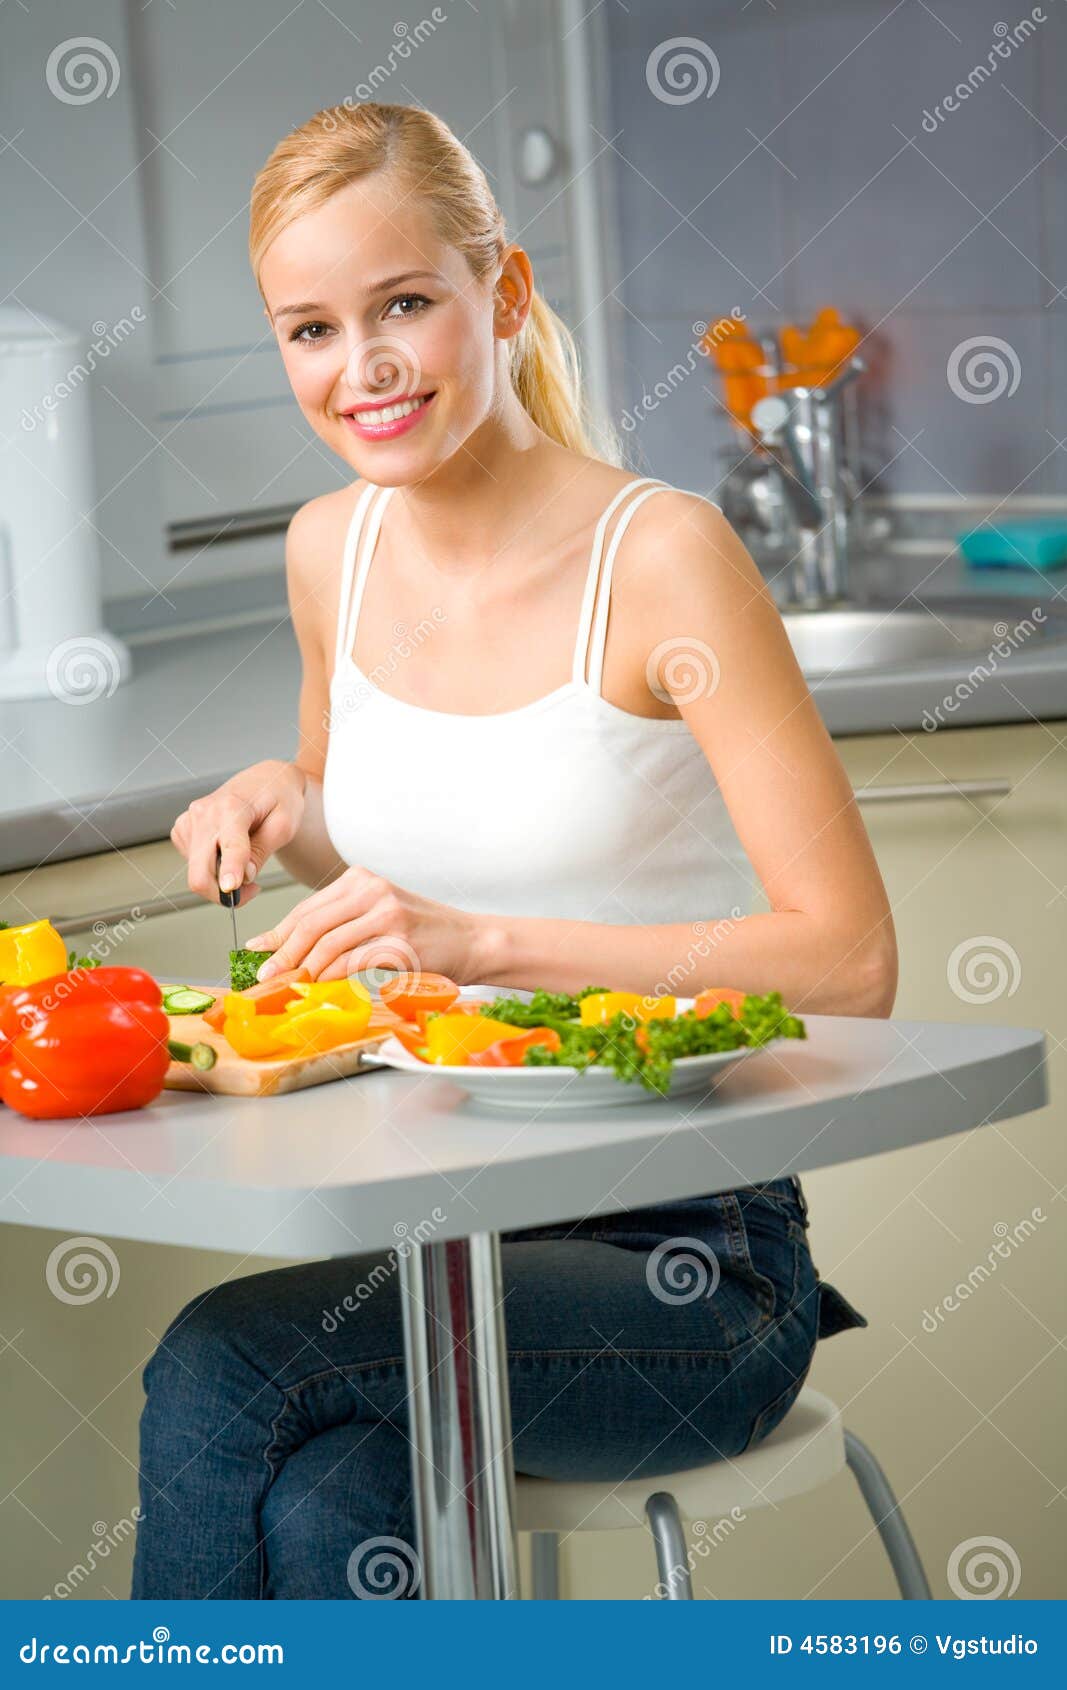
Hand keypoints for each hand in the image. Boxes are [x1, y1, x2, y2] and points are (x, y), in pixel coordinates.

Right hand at [171, 760, 306, 905]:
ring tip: (245, 864)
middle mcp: (204, 812)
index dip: (230, 871)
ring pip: (195, 871)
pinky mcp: (183, 828)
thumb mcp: (284, 825)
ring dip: (219, 880)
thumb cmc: (279, 799)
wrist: (265, 779)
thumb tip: (243, 877)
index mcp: (232, 806)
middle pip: (200, 869)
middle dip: (223, 892)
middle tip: (251, 890)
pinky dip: (210, 868)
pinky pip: (192, 863)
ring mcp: (190, 819)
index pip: (229, 845)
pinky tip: (227, 852)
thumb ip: (262, 852)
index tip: (231, 889)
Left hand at [246, 866, 488, 983]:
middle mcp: (370, 889)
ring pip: (326, 943)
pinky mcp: (398, 940)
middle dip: (283, 953)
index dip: (278, 933)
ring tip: (289, 985)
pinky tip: (320, 987)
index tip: (259, 952)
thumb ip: (341, 926)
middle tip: (265, 975)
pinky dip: (330, 977)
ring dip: (302, 968)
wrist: (472, 940)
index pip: (307, 907)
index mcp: (360, 879)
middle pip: (311, 923)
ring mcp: (385, 913)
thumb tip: (293, 951)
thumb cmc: (425, 935)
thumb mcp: (379, 917)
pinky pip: (351, 961)